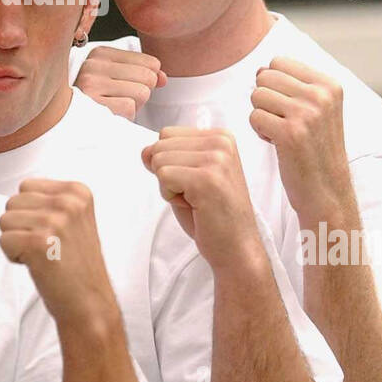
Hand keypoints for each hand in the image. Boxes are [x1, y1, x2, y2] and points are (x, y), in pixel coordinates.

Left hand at [0, 180, 120, 331]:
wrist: (89, 303)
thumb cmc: (76, 265)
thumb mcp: (74, 220)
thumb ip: (50, 201)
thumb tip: (15, 196)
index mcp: (78, 191)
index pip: (26, 186)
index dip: (31, 213)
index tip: (52, 234)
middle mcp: (68, 202)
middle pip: (12, 202)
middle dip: (21, 227)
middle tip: (46, 248)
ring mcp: (55, 221)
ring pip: (4, 220)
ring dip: (17, 242)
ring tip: (43, 256)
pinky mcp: (39, 243)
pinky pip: (3, 240)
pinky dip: (14, 257)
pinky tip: (37, 265)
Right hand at [75, 46, 166, 119]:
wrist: (66, 119)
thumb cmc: (97, 99)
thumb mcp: (118, 79)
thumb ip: (144, 73)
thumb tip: (163, 78)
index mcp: (101, 54)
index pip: (151, 63)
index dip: (148, 80)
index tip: (128, 86)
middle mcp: (93, 65)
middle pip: (148, 77)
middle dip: (142, 93)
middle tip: (121, 99)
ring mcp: (91, 85)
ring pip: (142, 93)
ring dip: (134, 106)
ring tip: (115, 106)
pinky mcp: (93, 104)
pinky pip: (130, 108)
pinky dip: (126, 116)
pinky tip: (111, 115)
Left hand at [141, 127, 266, 274]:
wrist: (237, 248)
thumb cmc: (212, 214)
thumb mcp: (190, 174)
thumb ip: (169, 156)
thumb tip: (145, 151)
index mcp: (221, 136)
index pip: (167, 134)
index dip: (170, 162)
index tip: (194, 182)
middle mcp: (221, 142)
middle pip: (160, 145)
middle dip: (167, 174)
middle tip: (195, 194)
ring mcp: (216, 159)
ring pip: (158, 160)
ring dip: (169, 186)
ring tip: (195, 200)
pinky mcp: (206, 179)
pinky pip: (163, 176)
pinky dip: (169, 196)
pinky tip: (194, 206)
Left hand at [249, 58, 353, 219]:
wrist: (327, 191)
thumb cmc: (315, 149)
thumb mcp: (316, 110)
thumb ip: (291, 84)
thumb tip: (260, 69)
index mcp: (330, 84)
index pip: (279, 62)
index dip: (275, 86)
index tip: (290, 108)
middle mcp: (321, 95)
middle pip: (265, 77)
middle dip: (266, 100)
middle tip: (284, 123)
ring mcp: (307, 113)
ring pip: (257, 96)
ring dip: (262, 116)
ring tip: (282, 133)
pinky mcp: (290, 133)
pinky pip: (254, 117)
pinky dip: (260, 132)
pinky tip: (278, 144)